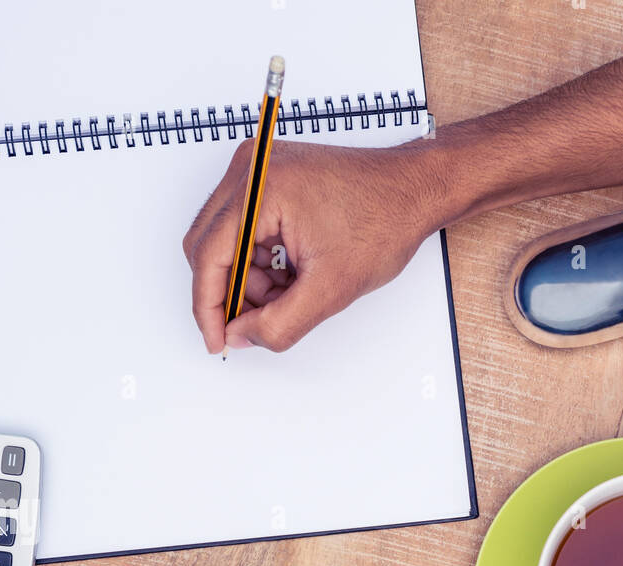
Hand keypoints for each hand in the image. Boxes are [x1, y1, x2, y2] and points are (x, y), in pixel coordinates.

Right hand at [182, 139, 437, 354]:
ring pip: (226, 241)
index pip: (207, 256)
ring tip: (292, 294)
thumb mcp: (331, 289)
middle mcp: (251, 168)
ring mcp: (258, 169)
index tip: (216, 339)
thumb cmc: (384, 220)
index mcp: (261, 187)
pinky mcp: (270, 178)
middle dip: (232, 292)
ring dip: (250, 279)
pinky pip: (244, 229)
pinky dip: (261, 260)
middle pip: (208, 247)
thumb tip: (241, 336)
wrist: (414, 191)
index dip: (208, 307)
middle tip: (258, 322)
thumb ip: (280, 323)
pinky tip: (291, 275)